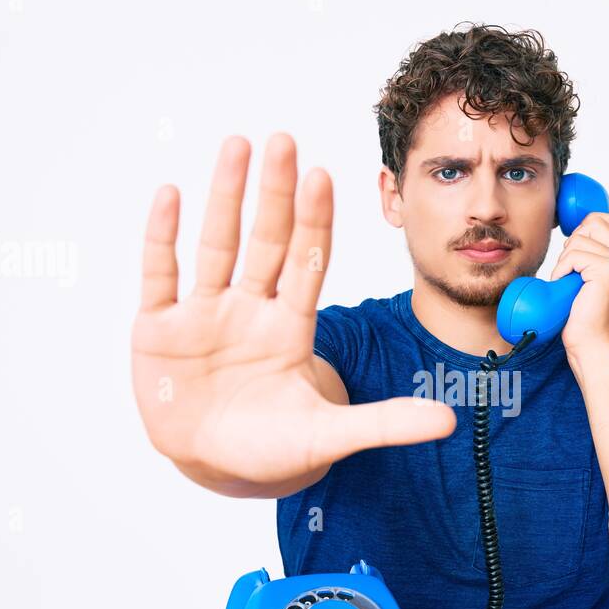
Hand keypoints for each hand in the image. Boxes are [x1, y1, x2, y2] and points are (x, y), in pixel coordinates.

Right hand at [131, 134, 455, 495]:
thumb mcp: (329, 436)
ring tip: (236, 145)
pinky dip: (162, 237)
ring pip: (215, 246)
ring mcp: (203, 315)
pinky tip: (170, 194)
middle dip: (273, 193)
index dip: (314, 222)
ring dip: (224, 197)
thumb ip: (386, 423)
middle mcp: (249, 309)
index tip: (323, 175)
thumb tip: (449, 422)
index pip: (307, 263)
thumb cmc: (273, 448)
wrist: (214, 467)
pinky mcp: (158, 330)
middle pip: (264, 242)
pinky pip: (161, 275)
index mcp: (290, 327)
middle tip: (283, 140)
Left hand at [550, 212, 608, 359]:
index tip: (577, 248)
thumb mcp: (594, 281)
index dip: (591, 226)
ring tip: (566, 279)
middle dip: (575, 238)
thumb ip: (595, 258)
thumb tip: (576, 234)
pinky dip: (561, 268)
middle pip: (596, 221)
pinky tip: (562, 284)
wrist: (592, 346)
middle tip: (570, 265)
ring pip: (580, 238)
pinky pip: (574, 255)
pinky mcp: (607, 272)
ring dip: (565, 258)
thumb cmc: (588, 319)